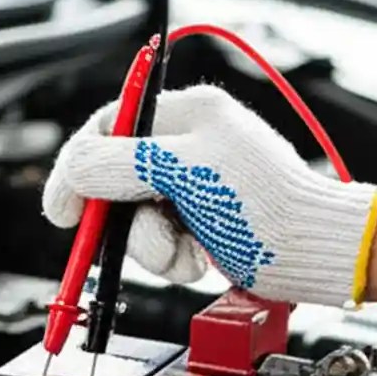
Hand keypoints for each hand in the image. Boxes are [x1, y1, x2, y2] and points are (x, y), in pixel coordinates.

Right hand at [42, 84, 376, 305]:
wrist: (313, 254)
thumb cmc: (266, 205)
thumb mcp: (184, 172)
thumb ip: (119, 164)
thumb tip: (74, 168)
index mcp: (187, 115)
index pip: (109, 129)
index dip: (77, 168)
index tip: (63, 209)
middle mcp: (187, 148)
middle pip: (115, 181)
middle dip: (122, 219)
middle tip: (123, 238)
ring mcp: (192, 190)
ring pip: (134, 221)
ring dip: (151, 247)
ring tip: (185, 250)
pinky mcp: (199, 227)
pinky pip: (160, 245)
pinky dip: (174, 260)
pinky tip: (200, 258)